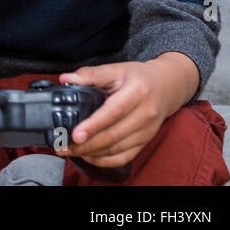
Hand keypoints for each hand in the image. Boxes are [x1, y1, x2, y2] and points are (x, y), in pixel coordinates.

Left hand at [60, 54, 197, 167]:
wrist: (167, 87)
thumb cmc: (139, 77)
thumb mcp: (116, 69)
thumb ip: (90, 74)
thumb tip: (66, 78)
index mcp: (137, 93)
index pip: (113, 113)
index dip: (93, 125)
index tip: (76, 135)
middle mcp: (145, 114)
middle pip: (113, 136)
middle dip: (86, 145)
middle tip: (63, 146)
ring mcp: (147, 131)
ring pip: (117, 149)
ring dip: (92, 153)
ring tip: (70, 151)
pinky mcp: (145, 141)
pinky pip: (125, 157)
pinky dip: (106, 161)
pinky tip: (89, 157)